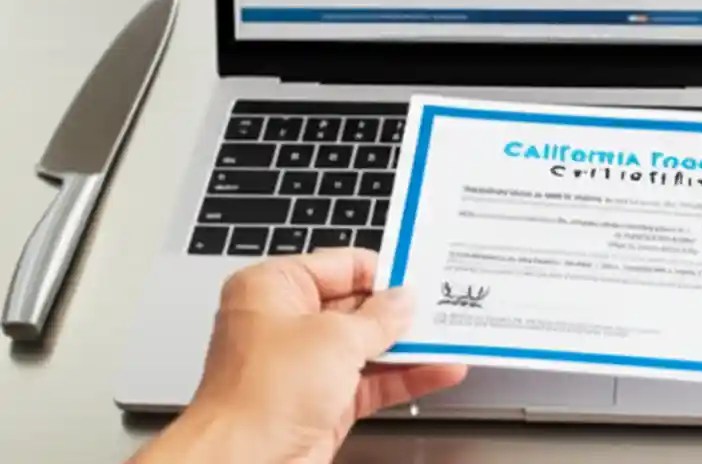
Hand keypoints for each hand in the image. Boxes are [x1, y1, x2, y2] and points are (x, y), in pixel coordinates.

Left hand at [130, 249, 467, 463]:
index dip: (383, 271)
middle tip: (441, 306)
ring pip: (367, 346)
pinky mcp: (321, 401)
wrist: (243, 463)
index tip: (421, 275)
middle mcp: (285, 323)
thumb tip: (403, 301)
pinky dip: (404, 377)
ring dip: (409, 346)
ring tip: (450, 337)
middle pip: (357, 306)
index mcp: (273, 288)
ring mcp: (304, 365)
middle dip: (400, 311)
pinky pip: (371, 380)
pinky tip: (439, 371)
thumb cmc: (262, 396)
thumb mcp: (335, 339)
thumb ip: (379, 317)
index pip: (341, 264)